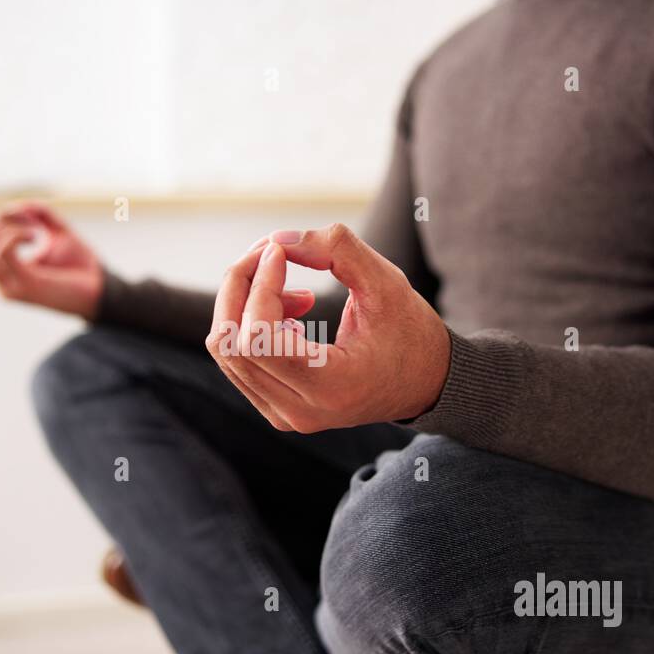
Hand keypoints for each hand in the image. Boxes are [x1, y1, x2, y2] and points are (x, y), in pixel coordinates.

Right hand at [0, 201, 103, 318]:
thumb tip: (20, 204)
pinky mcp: (25, 285)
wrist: (103, 292)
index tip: (26, 213)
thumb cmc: (82, 266)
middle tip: (27, 217)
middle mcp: (3, 283)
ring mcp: (11, 287)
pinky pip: (4, 251)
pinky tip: (37, 235)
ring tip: (35, 228)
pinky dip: (17, 234)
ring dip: (7, 227)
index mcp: (7, 274)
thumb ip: (41, 215)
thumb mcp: (59, 233)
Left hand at [206, 224, 450, 432]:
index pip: (259, 338)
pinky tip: (291, 312)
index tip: (280, 251)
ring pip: (226, 352)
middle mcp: (300, 410)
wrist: (427, 385)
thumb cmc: (411, 333)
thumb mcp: (387, 282)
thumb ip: (337, 249)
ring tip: (296, 292)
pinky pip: (238, 362)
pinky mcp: (276, 409)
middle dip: (241, 286)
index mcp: (331, 386)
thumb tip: (277, 239)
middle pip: (229, 343)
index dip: (258, 286)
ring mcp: (284, 415)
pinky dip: (250, 324)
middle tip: (273, 254)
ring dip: (245, 304)